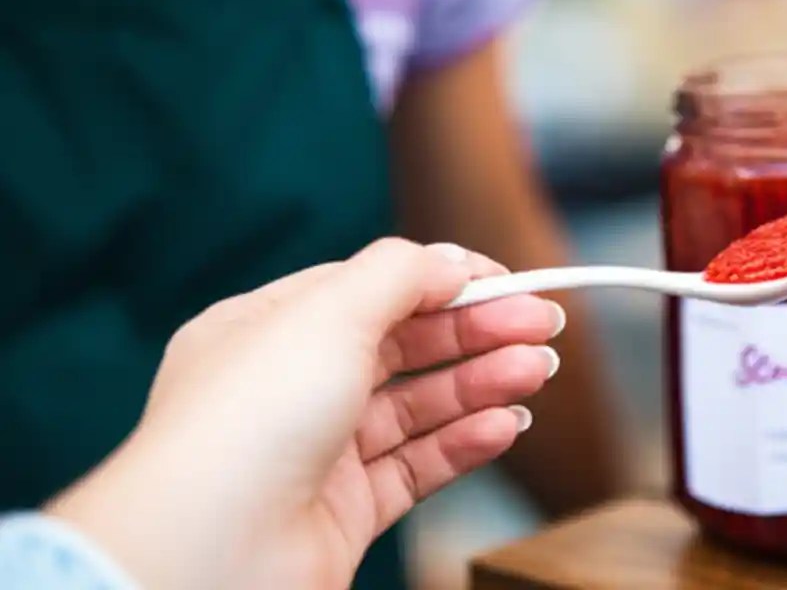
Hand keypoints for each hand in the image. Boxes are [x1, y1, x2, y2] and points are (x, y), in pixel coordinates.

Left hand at [46, 238, 562, 589]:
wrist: (210, 556)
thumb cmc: (246, 426)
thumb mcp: (327, 314)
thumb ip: (399, 275)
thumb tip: (451, 261)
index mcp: (266, 329)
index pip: (371, 290)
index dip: (443, 281)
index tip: (508, 280)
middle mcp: (289, 388)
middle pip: (404, 347)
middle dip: (477, 331)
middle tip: (544, 326)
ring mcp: (317, 453)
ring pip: (418, 407)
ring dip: (482, 384)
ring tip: (538, 372)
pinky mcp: (344, 512)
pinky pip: (418, 467)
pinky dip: (466, 442)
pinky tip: (506, 424)